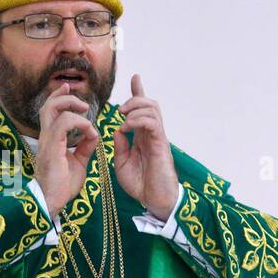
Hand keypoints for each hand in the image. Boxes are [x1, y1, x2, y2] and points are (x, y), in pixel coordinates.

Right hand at [34, 83, 99, 216]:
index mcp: (50, 139)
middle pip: (49, 105)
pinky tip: (89, 131)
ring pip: (54, 110)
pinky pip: (63, 124)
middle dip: (65, 97)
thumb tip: (93, 134)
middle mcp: (46, 137)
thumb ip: (84, 147)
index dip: (59, 96)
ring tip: (87, 115)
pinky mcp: (51, 148)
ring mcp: (47, 141)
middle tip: (83, 104)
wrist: (51, 202)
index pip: (50, 111)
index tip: (69, 87)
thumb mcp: (79, 162)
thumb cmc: (62, 185)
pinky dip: (79, 123)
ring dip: (73, 108)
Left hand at [113, 74, 178, 220]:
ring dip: (135, 107)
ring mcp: (158, 138)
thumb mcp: (122, 163)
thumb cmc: (141, 184)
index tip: (135, 77)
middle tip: (119, 109)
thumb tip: (117, 130)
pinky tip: (126, 128)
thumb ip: (120, 145)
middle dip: (135, 97)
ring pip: (152, 109)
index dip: (139, 92)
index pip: (142, 109)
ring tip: (122, 117)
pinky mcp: (160, 144)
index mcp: (143, 136)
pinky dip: (137, 120)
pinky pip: (152, 123)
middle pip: (149, 103)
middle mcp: (152, 133)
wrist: (154, 201)